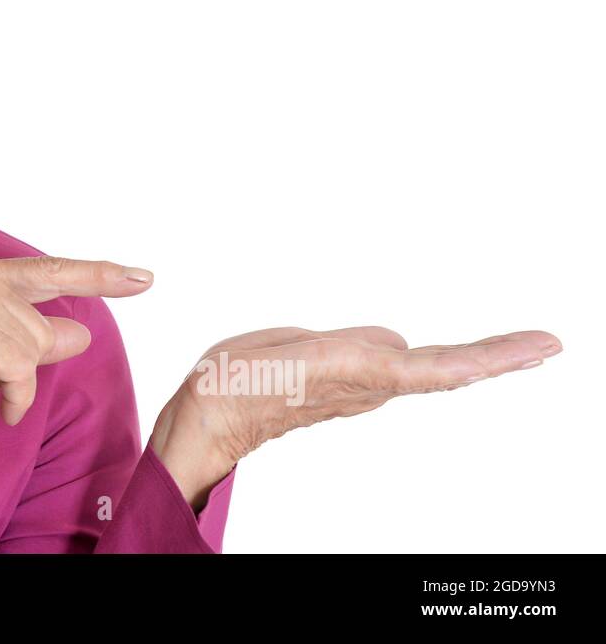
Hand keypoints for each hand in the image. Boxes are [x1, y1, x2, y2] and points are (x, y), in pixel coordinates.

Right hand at [0, 254, 153, 427]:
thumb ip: (29, 338)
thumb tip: (79, 333)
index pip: (49, 270)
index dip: (100, 275)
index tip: (142, 278)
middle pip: (41, 329)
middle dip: (19, 366)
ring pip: (33, 351)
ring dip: (8, 385)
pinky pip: (21, 372)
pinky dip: (8, 398)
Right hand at [151, 325, 564, 508]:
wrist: (208, 414)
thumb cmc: (236, 385)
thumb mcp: (291, 357)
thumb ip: (353, 352)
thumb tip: (400, 345)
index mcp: (359, 373)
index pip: (436, 368)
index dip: (487, 359)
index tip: (536, 348)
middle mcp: (370, 383)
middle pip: (448, 369)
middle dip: (499, 356)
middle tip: (549, 342)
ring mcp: (362, 383)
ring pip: (432, 366)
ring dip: (479, 356)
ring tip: (526, 346)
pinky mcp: (348, 378)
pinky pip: (405, 365)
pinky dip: (443, 358)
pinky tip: (460, 355)